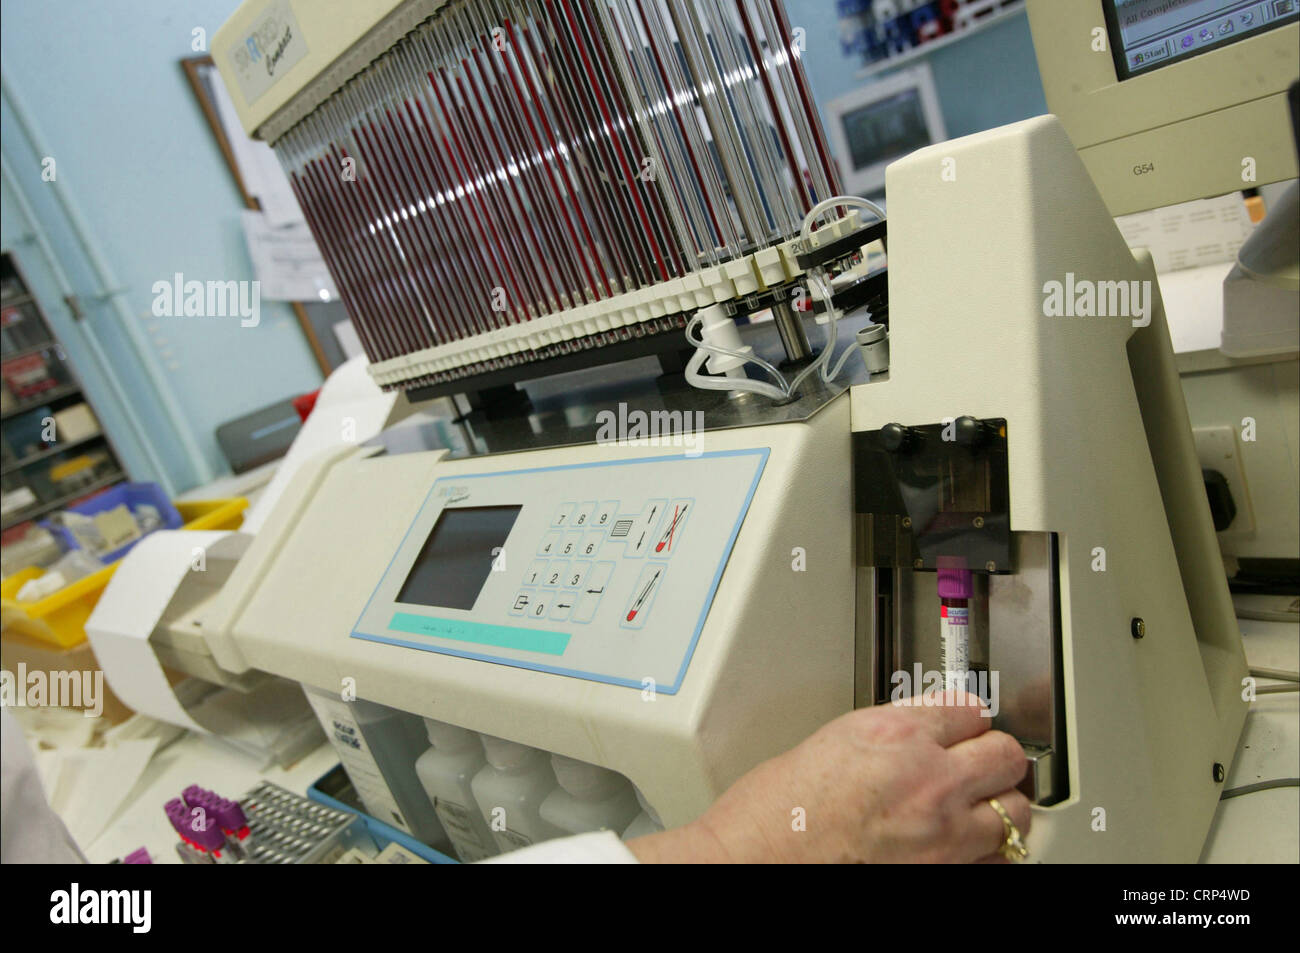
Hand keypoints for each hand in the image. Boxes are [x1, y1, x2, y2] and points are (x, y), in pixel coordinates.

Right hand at [629, 692, 1028, 862]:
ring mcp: (942, 837)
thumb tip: (933, 722)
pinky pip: (996, 860)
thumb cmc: (783, 805)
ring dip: (998, 803)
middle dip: (994, 755)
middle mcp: (929, 784)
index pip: (972, 709)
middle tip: (980, 759)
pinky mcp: (944, 874)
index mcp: (898, 736)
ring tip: (975, 803)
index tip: (964, 724)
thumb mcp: (839, 735)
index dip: (967, 718)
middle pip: (1007, 756)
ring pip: (1015, 811)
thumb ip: (897, 726)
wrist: (764, 856)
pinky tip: (965, 840)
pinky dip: (987, 849)